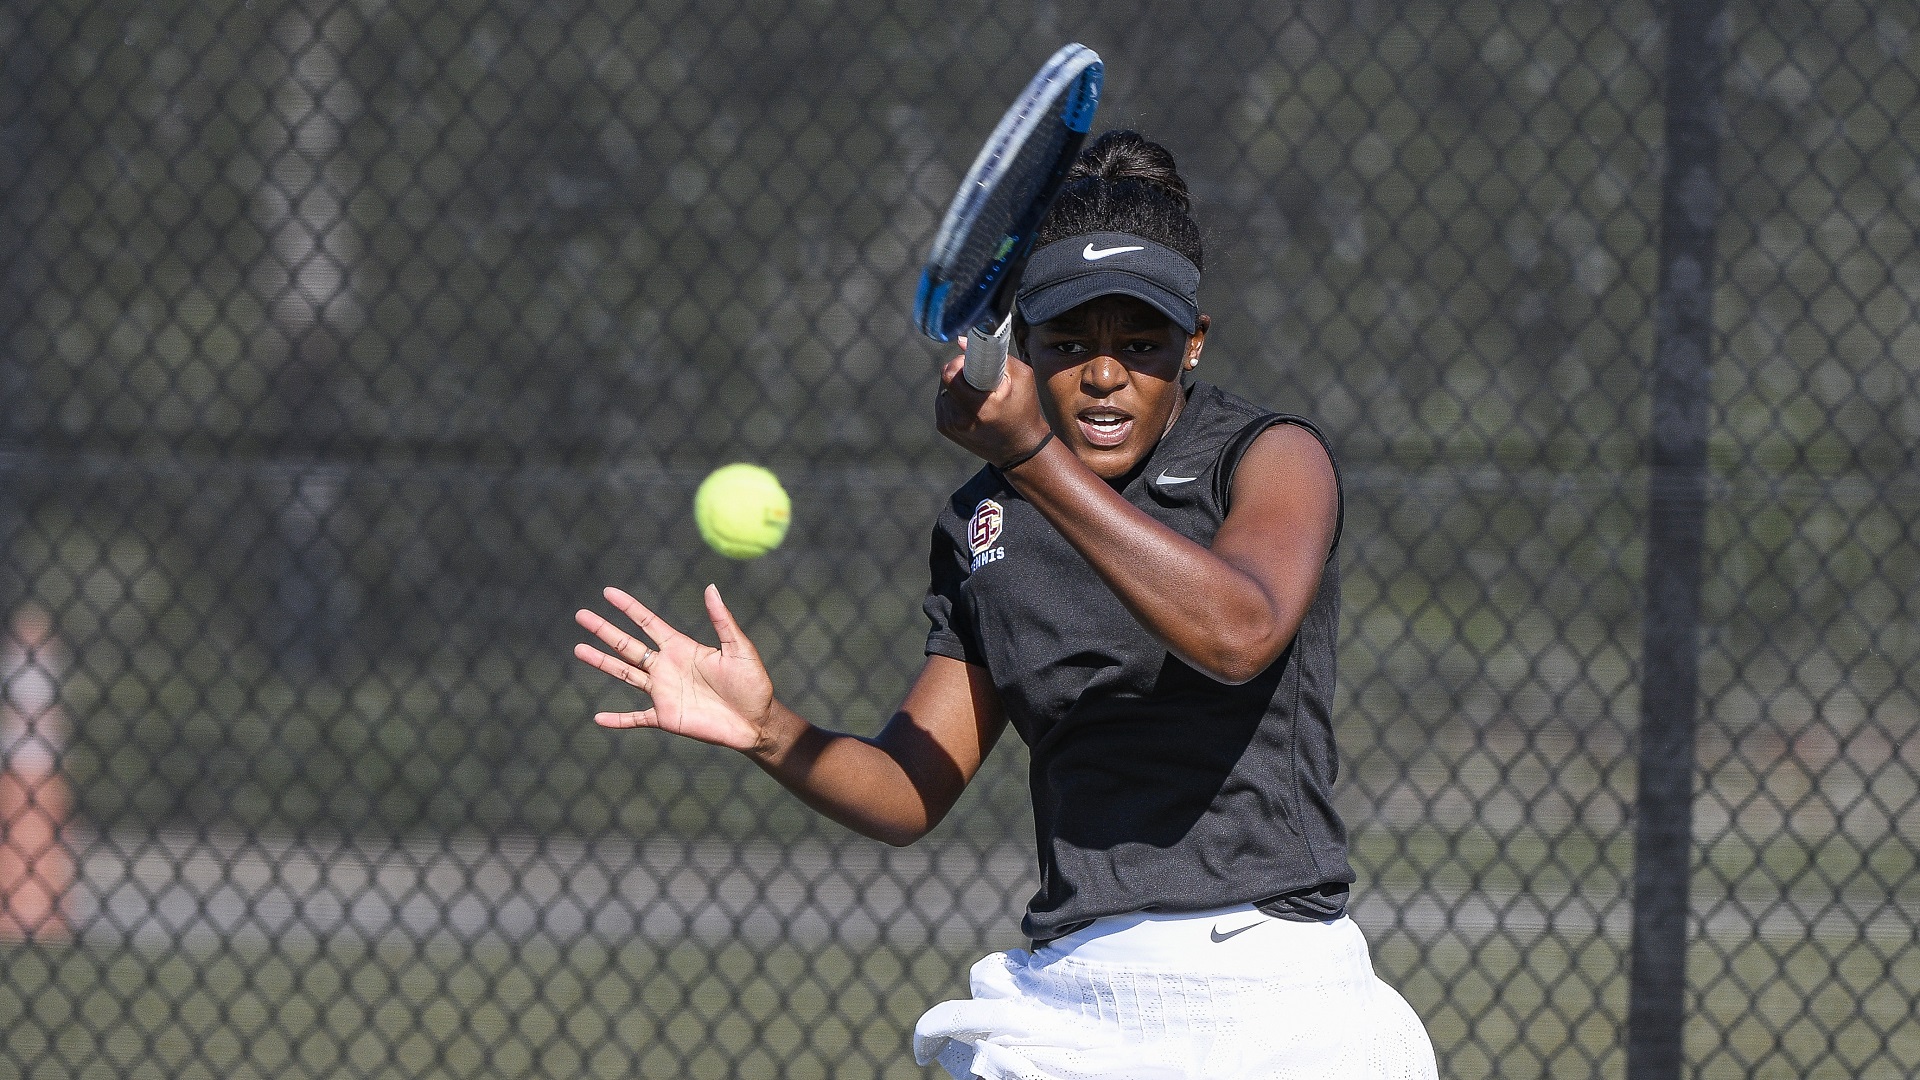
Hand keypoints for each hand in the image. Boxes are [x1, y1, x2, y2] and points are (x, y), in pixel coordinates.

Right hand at [573, 584, 774, 753]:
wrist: (757, 721)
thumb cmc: (752, 683)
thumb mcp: (739, 648)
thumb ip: (722, 620)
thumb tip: (710, 587)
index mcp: (681, 647)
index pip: (648, 622)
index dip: (628, 607)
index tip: (608, 592)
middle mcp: (666, 667)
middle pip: (628, 645)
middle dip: (604, 630)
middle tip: (581, 615)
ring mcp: (663, 692)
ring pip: (625, 673)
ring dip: (601, 662)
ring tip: (578, 649)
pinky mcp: (665, 717)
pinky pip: (635, 718)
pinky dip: (617, 720)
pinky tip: (598, 718)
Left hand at [934, 339, 1054, 467]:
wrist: (1019, 449)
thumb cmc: (1024, 411)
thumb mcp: (1022, 377)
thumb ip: (994, 354)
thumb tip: (961, 341)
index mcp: (978, 408)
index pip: (950, 373)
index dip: (961, 362)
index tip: (974, 363)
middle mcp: (959, 419)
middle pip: (946, 377)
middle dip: (962, 372)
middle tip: (981, 380)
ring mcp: (948, 425)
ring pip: (943, 388)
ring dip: (957, 385)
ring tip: (979, 395)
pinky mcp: (943, 427)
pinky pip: (943, 399)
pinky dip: (955, 397)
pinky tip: (972, 406)